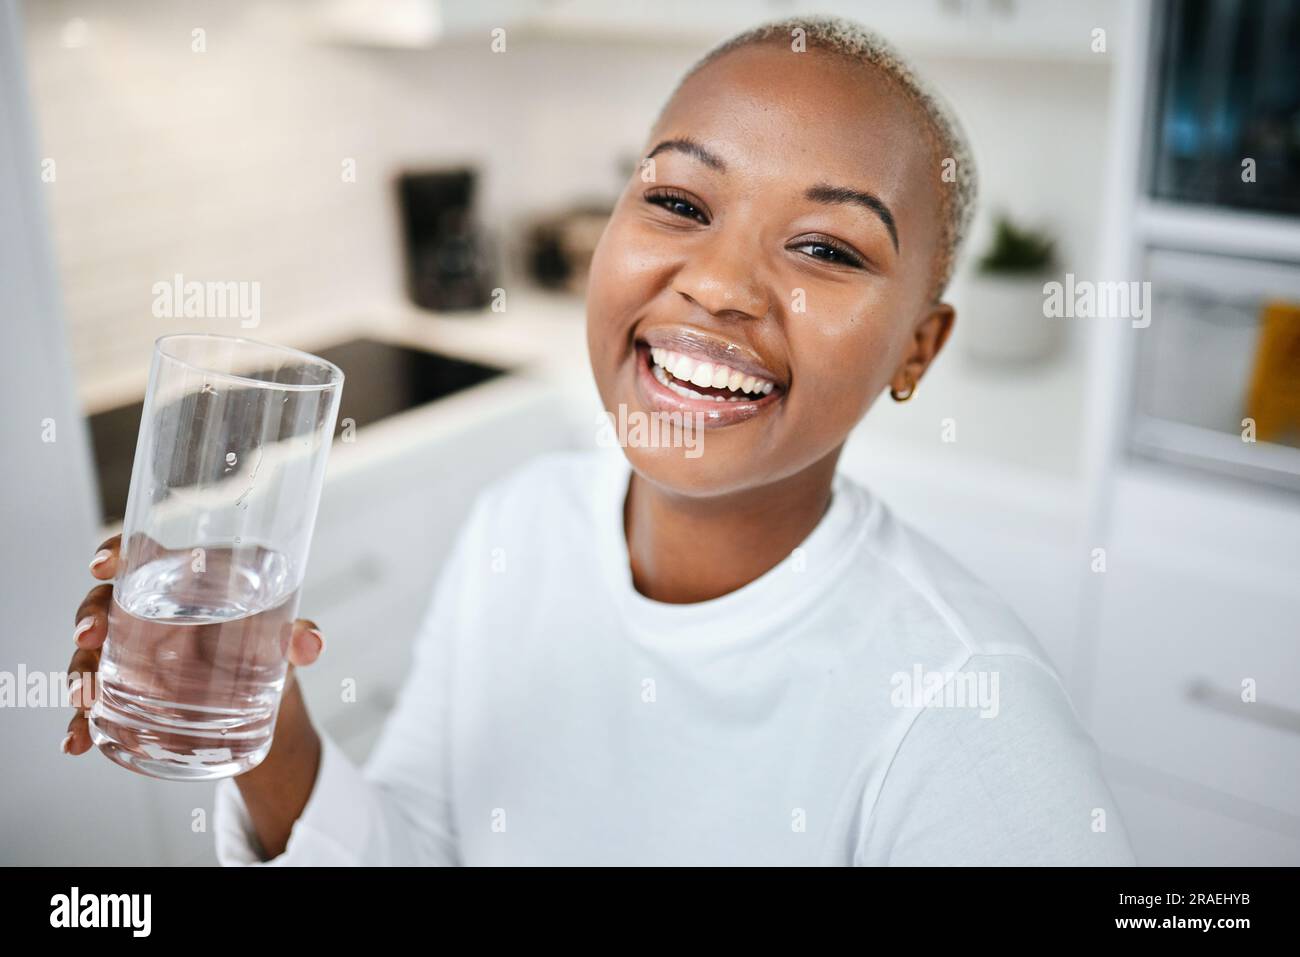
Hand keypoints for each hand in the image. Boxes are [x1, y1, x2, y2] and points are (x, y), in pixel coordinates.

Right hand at [62, 533, 326, 756]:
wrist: (267, 697)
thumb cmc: (271, 644)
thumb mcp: (285, 638)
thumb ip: (297, 636)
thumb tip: (311, 644)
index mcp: (185, 580)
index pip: (141, 553)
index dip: (115, 551)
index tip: (102, 565)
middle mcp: (151, 612)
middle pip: (105, 601)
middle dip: (89, 617)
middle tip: (90, 637)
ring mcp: (133, 654)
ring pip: (93, 654)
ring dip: (80, 673)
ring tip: (84, 700)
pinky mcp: (130, 694)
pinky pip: (98, 705)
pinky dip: (82, 724)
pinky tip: (77, 742)